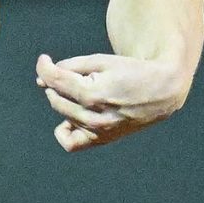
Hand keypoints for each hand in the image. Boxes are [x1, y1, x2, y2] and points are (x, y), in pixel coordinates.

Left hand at [34, 52, 188, 152]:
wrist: (162, 92)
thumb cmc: (132, 72)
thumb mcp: (102, 61)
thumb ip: (70, 66)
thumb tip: (42, 78)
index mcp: (93, 94)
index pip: (55, 80)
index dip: (44, 66)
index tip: (44, 59)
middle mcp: (93, 117)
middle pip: (56, 97)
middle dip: (55, 82)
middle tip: (68, 73)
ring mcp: (98, 131)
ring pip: (62, 114)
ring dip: (64, 99)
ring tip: (83, 89)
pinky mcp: (102, 139)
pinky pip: (72, 143)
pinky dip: (66, 129)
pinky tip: (71, 117)